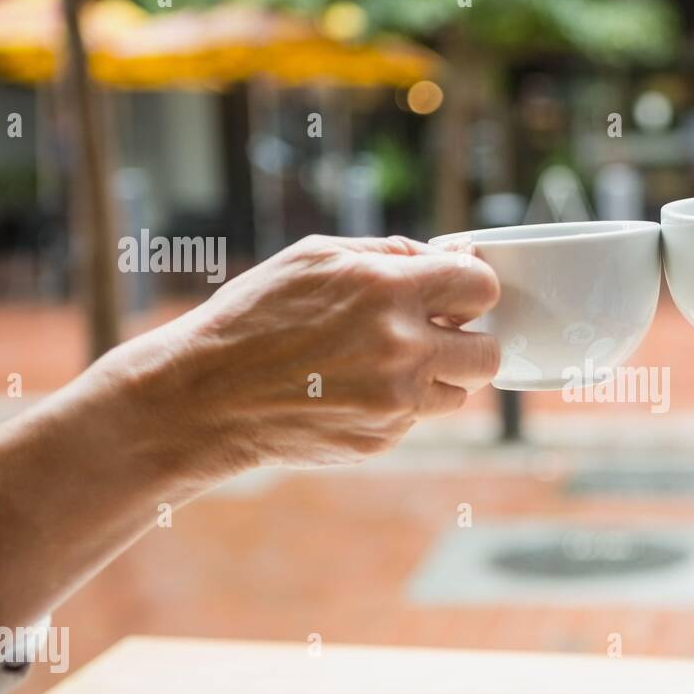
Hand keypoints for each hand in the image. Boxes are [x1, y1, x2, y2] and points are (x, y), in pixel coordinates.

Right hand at [102, 234, 500, 473]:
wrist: (205, 396)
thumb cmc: (255, 317)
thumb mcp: (315, 258)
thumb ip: (390, 254)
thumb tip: (448, 256)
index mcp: (388, 291)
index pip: (481, 287)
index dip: (473, 289)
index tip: (457, 295)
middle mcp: (402, 348)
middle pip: (489, 352)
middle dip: (469, 341)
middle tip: (437, 335)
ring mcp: (395, 401)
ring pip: (460, 392)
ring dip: (436, 377)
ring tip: (384, 365)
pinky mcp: (382, 439)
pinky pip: (417, 419)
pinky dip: (397, 405)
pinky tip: (351, 391)